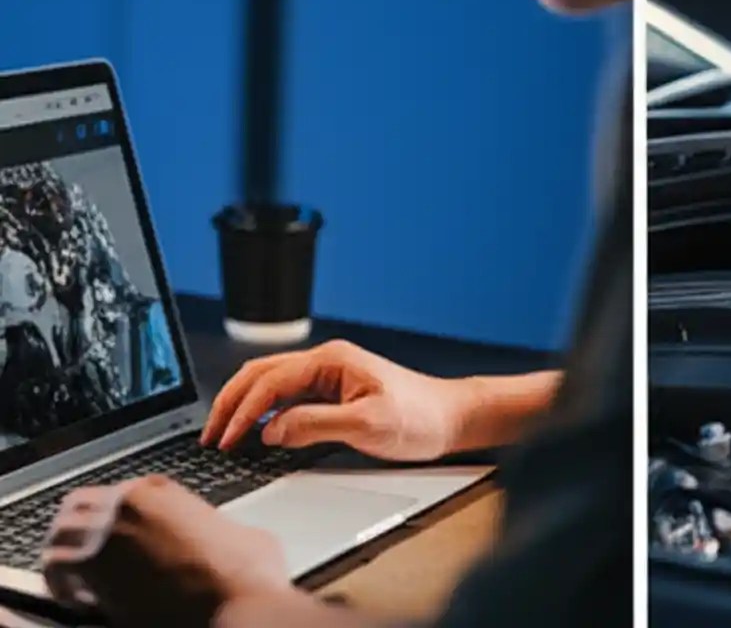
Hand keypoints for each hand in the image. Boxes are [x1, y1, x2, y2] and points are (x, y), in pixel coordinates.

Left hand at [41, 475, 295, 624]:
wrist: (237, 603)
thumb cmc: (247, 576)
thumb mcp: (245, 536)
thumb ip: (222, 531)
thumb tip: (228, 543)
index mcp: (163, 492)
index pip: (117, 495)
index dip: (114, 522)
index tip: (118, 544)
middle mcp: (131, 502)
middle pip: (77, 507)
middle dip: (77, 533)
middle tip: (84, 560)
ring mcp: (109, 529)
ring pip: (59, 534)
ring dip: (65, 558)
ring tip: (79, 585)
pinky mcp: (93, 562)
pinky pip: (55, 567)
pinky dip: (62, 585)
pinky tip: (81, 602)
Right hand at [201, 340, 480, 460]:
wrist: (453, 419)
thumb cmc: (421, 417)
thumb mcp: (368, 425)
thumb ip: (316, 425)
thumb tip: (272, 430)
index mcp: (331, 360)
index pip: (270, 381)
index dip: (242, 411)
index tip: (224, 439)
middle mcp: (326, 362)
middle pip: (260, 375)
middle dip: (230, 403)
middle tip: (209, 435)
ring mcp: (329, 377)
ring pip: (271, 385)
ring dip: (244, 407)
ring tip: (223, 434)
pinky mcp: (334, 393)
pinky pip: (288, 398)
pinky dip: (265, 413)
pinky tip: (256, 432)